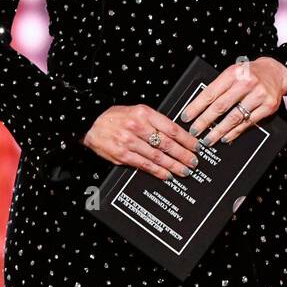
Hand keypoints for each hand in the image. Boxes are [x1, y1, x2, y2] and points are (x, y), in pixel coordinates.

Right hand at [82, 104, 201, 180]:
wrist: (90, 122)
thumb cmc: (115, 117)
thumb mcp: (137, 110)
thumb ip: (155, 122)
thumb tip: (176, 134)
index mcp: (144, 113)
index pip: (171, 128)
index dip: (186, 139)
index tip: (196, 146)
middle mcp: (138, 126)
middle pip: (167, 144)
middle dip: (183, 155)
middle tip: (193, 162)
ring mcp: (129, 142)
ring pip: (157, 156)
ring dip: (173, 165)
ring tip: (184, 170)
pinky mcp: (122, 155)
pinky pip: (144, 165)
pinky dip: (158, 171)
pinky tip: (167, 175)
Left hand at [181, 56, 286, 145]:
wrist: (275, 73)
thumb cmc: (250, 74)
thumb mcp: (233, 73)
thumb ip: (219, 87)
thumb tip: (198, 108)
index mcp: (234, 73)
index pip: (211, 92)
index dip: (197, 107)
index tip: (187, 117)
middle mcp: (246, 83)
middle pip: (221, 106)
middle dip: (205, 121)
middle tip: (194, 131)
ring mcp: (258, 95)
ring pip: (234, 117)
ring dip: (218, 131)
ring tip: (208, 139)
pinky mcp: (268, 106)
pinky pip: (247, 123)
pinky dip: (234, 132)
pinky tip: (225, 137)